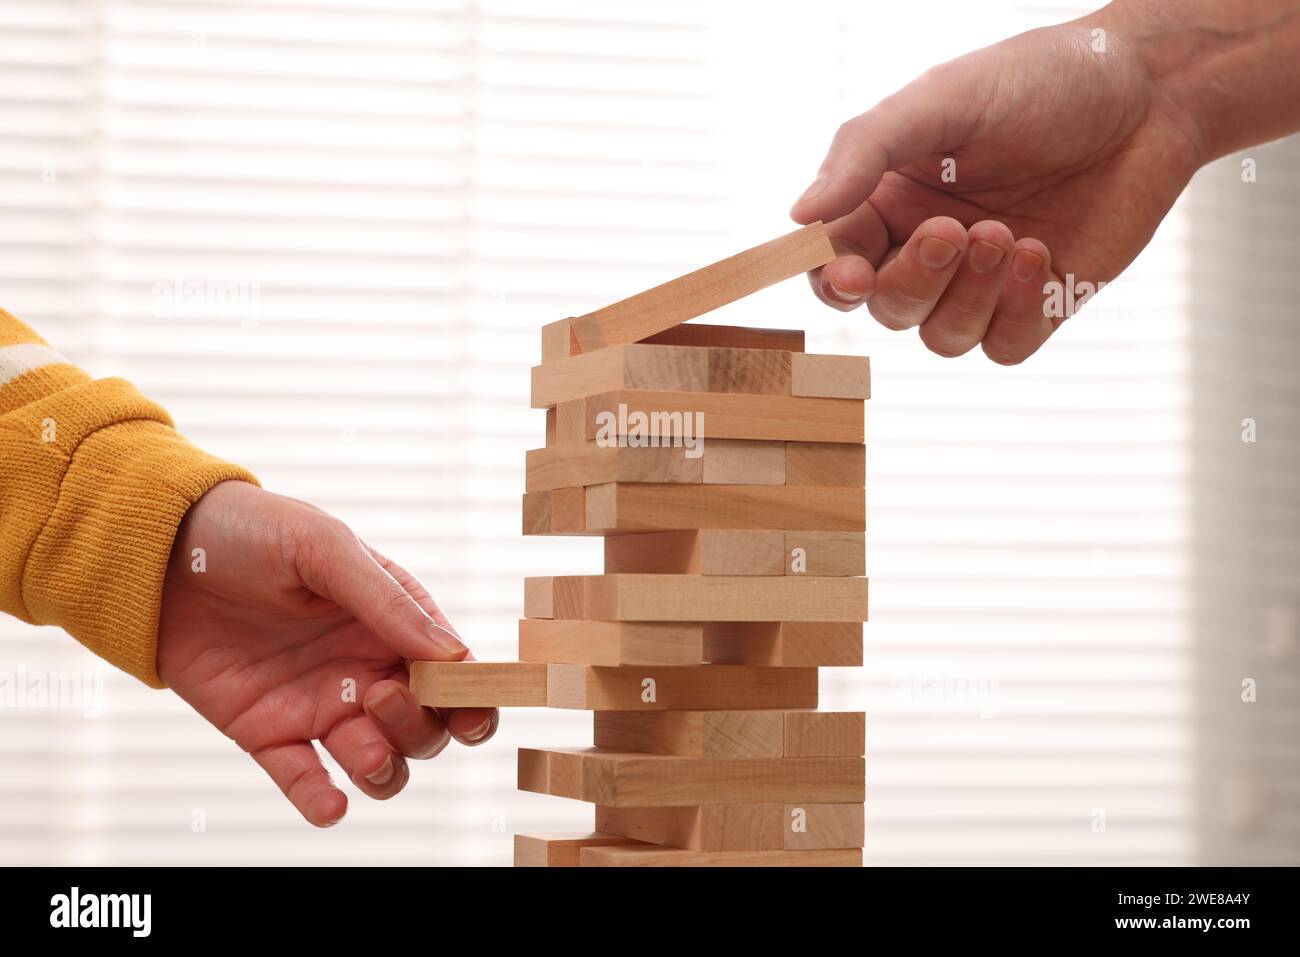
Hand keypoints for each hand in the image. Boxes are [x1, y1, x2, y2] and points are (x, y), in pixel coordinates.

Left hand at [157, 480, 496, 826]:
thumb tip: (453, 655)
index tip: (470, 709)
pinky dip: (322, 801)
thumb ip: (388, 602)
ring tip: (360, 752)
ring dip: (383, 770)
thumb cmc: (254, 533)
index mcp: (394, 622)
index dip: (473, 698)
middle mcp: (367, 669)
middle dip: (418, 727)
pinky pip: (306, 780)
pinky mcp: (269, 733)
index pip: (455, 674)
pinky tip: (328, 804)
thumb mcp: (325, 549)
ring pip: (379, 764)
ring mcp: (320, 705)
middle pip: (426, 729)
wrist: (159, 552)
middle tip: (378, 696)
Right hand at [790, 14, 1205, 362]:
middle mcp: (927, 247)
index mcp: (888, 201)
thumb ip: (864, 152)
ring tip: (1009, 234)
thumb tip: (799, 218)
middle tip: (953, 229)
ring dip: (968, 296)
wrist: (1150, 92)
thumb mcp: (940, 100)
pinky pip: (1002, 346)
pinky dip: (1013, 313)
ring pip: (941, 336)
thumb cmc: (1038, 81)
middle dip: (914, 280)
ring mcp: (983, 281)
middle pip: (887, 308)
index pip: (834, 264)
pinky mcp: (1038, 303)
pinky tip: (1040, 256)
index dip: (834, 281)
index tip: (851, 274)